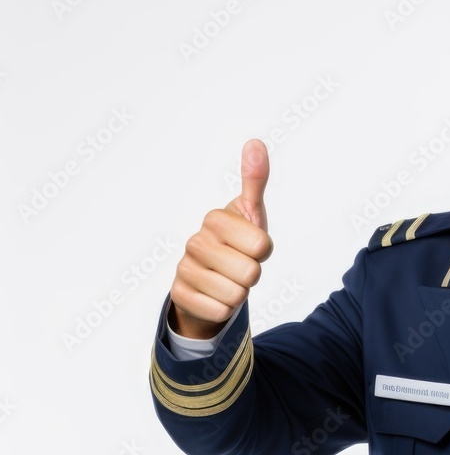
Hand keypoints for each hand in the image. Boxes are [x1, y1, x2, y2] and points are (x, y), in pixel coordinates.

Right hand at [169, 139, 273, 338]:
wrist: (209, 280)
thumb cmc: (236, 244)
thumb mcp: (250, 214)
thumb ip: (255, 181)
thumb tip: (256, 142)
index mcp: (215, 219)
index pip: (264, 246)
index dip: (264, 252)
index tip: (251, 246)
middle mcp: (195, 241)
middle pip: (251, 273)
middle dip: (252, 275)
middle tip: (239, 266)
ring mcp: (184, 269)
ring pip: (236, 295)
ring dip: (239, 293)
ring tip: (227, 280)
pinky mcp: (179, 296)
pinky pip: (220, 312)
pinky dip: (223, 310)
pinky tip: (214, 296)